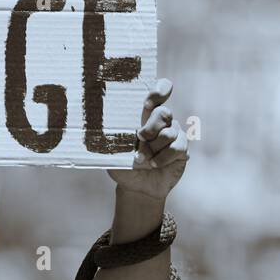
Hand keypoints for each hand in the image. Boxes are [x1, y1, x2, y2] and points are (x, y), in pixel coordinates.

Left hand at [107, 79, 188, 200]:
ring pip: (169, 132)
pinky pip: (178, 147)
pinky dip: (163, 157)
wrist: (137, 188)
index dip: (159, 91)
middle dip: (152, 126)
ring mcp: (174, 134)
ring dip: (154, 148)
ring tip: (142, 159)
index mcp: (145, 115)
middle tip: (141, 137)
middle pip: (164, 112)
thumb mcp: (112, 152)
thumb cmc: (123, 165)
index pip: (159, 92)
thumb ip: (111, 139)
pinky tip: (154, 164)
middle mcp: (162, 121)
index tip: (148, 103)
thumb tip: (98, 129)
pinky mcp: (182, 149)